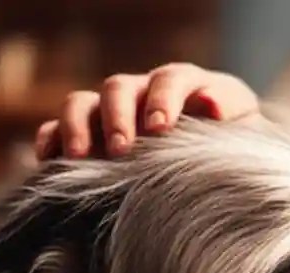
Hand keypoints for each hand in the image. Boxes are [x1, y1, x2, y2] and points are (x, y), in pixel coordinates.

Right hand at [35, 63, 259, 160]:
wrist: (212, 174)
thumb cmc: (228, 152)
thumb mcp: (241, 134)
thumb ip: (230, 116)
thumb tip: (209, 104)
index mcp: (182, 86)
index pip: (170, 79)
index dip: (162, 99)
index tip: (160, 128)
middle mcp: (140, 93)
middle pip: (118, 87)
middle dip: (118, 116)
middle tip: (122, 149)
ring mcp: (108, 115)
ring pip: (80, 103)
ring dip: (78, 126)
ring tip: (81, 157)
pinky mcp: (85, 138)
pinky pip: (54, 130)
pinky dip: (49, 141)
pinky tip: (48, 161)